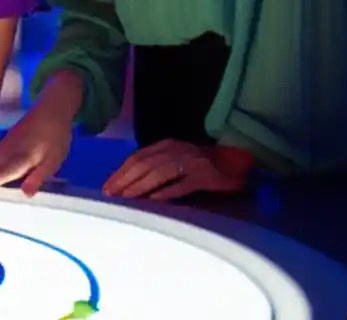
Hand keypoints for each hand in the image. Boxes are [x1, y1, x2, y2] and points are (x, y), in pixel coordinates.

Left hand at [103, 139, 249, 200]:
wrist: (238, 162)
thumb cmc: (203, 164)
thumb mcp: (177, 159)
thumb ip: (157, 166)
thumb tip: (130, 182)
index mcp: (167, 145)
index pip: (137, 157)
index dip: (121, 172)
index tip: (107, 186)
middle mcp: (176, 150)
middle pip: (144, 164)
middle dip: (125, 180)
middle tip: (111, 194)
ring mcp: (191, 162)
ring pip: (159, 172)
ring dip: (140, 185)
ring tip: (126, 197)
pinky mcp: (204, 176)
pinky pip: (182, 184)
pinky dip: (167, 192)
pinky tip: (154, 200)